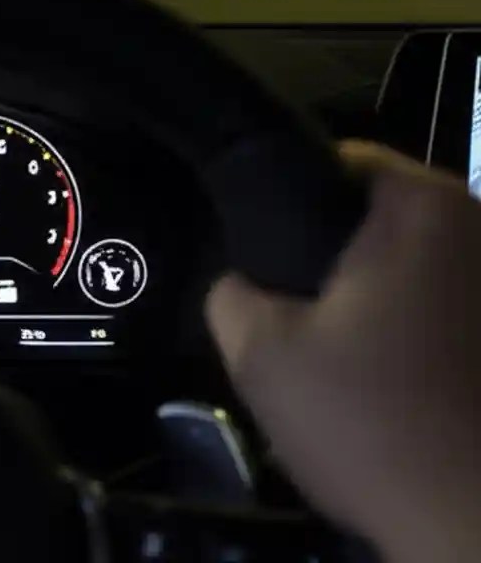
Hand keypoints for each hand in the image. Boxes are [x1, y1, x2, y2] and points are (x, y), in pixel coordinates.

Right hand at [207, 142, 480, 562]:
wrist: (476, 527)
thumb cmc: (371, 423)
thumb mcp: (259, 354)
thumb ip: (229, 295)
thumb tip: (241, 284)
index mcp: (423, 206)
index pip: (337, 159)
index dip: (281, 200)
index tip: (253, 254)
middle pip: (379, 218)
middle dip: (329, 256)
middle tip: (285, 311)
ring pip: (412, 269)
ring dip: (371, 300)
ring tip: (331, 353)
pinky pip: (442, 312)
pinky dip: (409, 335)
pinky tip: (380, 382)